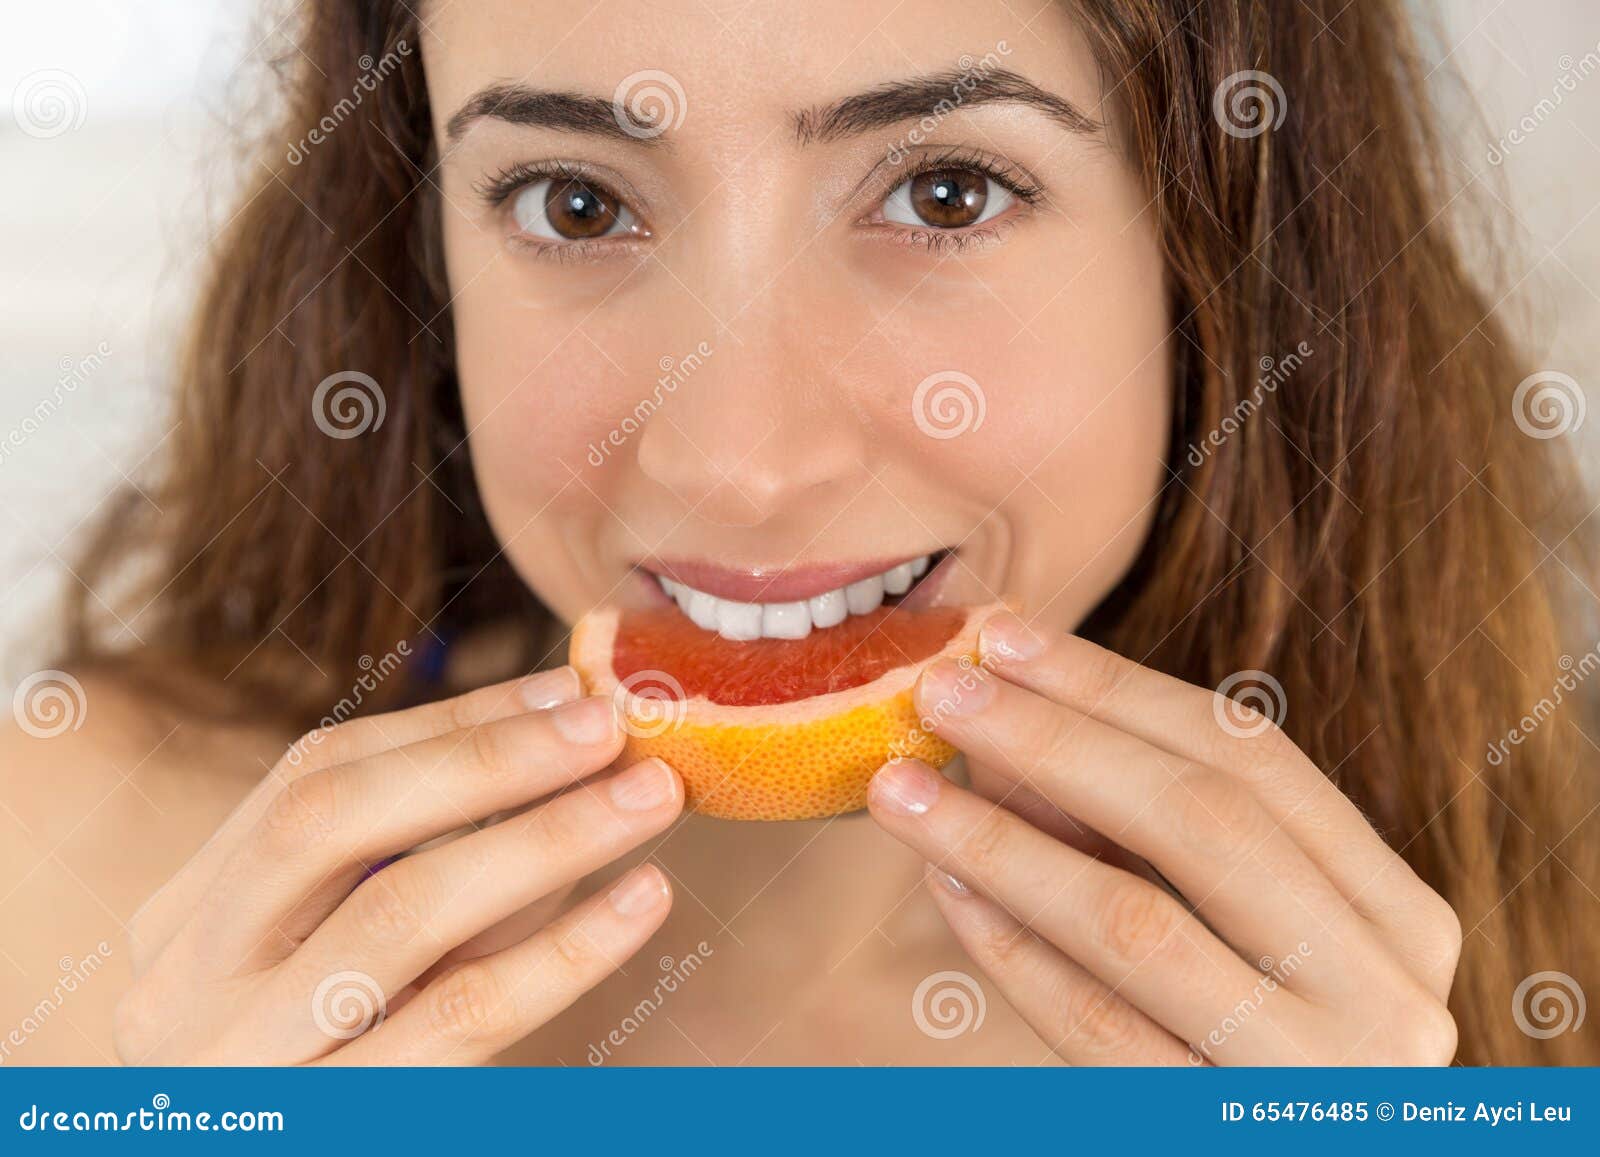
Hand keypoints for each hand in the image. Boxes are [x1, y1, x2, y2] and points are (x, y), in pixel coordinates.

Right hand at [115, 668, 682, 1064]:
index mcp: (187, 921)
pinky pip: (466, 1017)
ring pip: (402, 913)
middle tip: (606, 725)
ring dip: (543, 836)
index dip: (446, 726)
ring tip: (649, 796)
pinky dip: (566, 949)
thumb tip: (564, 740)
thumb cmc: (329, 1073)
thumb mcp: (343, 969)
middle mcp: (190, 985)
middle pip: (327, 823)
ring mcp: (251, 1062)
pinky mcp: (340, 1123)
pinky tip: (641, 900)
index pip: (311, 778)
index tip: (561, 690)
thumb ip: (431, 870)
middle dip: (481, 760)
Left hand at [868, 612, 1461, 1064]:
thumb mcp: (1239, 928)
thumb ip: (1151, 834)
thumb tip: (1015, 720)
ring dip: (1002, 841)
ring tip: (905, 788)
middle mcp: (1383, 993)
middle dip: (1056, 740)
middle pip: (1204, 821)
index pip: (1252, 758)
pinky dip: (1009, 949)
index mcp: (1397, 915)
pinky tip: (946, 887)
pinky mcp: (1220, 1136)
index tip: (1005, 638)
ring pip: (1137, 925)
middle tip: (944, 690)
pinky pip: (1094, 1029)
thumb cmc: (1260, 1044)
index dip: (1118, 688)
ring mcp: (1311, 1078)